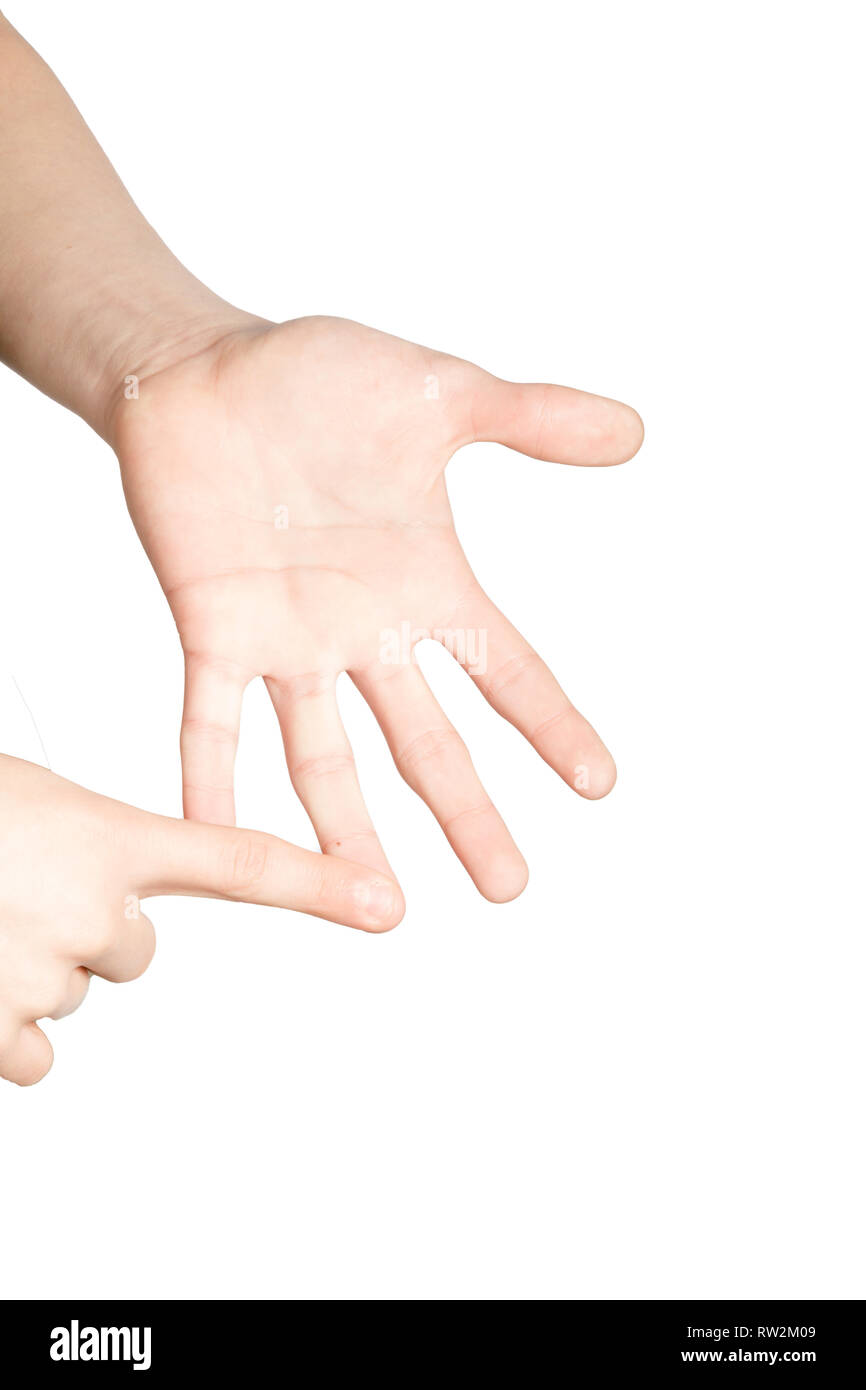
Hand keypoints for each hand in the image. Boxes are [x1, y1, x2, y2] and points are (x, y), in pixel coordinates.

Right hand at [0, 754, 403, 1084]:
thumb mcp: (36, 805)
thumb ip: (87, 842)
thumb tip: (106, 882)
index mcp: (106, 836)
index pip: (238, 861)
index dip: (317, 886)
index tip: (384, 906)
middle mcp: (90, 910)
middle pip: (134, 947)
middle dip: (89, 925)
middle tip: (22, 887)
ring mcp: (43, 972)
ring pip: (75, 993)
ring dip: (34, 967)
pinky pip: (33, 1051)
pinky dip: (4, 1025)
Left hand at [112, 316, 642, 900]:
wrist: (202, 367)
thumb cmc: (316, 375)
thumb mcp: (442, 394)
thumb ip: (531, 418)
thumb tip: (631, 432)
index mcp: (425, 581)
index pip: (505, 668)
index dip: (552, 724)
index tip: (597, 785)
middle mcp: (363, 630)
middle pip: (427, 742)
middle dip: (467, 814)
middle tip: (507, 886)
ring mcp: (288, 640)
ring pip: (323, 756)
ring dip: (349, 830)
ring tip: (373, 904)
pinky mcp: (212, 629)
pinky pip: (211, 718)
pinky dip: (211, 776)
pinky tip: (216, 837)